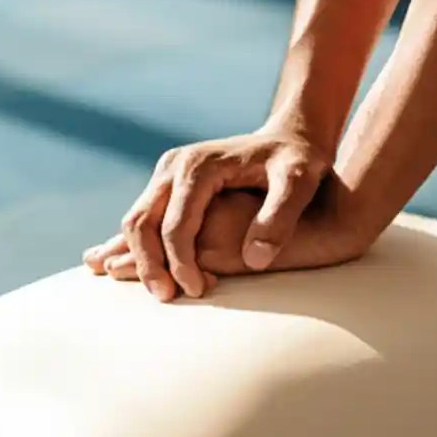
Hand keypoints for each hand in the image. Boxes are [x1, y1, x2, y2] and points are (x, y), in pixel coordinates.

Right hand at [83, 183, 371, 285]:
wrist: (289, 138)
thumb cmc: (298, 160)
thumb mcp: (299, 182)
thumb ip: (280, 217)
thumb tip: (254, 260)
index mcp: (200, 166)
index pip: (175, 225)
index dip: (182, 263)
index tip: (198, 291)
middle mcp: (175, 165)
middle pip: (141, 222)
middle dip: (150, 265)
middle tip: (168, 298)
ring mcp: (168, 172)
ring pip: (137, 222)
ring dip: (144, 259)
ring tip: (169, 291)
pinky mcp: (169, 183)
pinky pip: (146, 219)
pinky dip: (150, 248)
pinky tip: (168, 272)